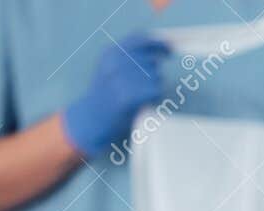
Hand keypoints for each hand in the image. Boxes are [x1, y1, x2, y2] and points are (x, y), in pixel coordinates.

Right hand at [62, 35, 170, 156]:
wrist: (92, 118)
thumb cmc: (107, 94)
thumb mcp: (111, 67)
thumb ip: (130, 56)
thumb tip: (159, 50)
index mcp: (111, 52)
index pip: (139, 39)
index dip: (158, 43)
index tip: (170, 48)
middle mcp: (115, 63)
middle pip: (151, 60)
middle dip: (155, 71)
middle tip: (147, 84)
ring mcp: (121, 79)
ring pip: (155, 76)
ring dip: (155, 86)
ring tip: (141, 95)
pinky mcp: (128, 96)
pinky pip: (155, 91)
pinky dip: (154, 97)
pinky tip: (145, 102)